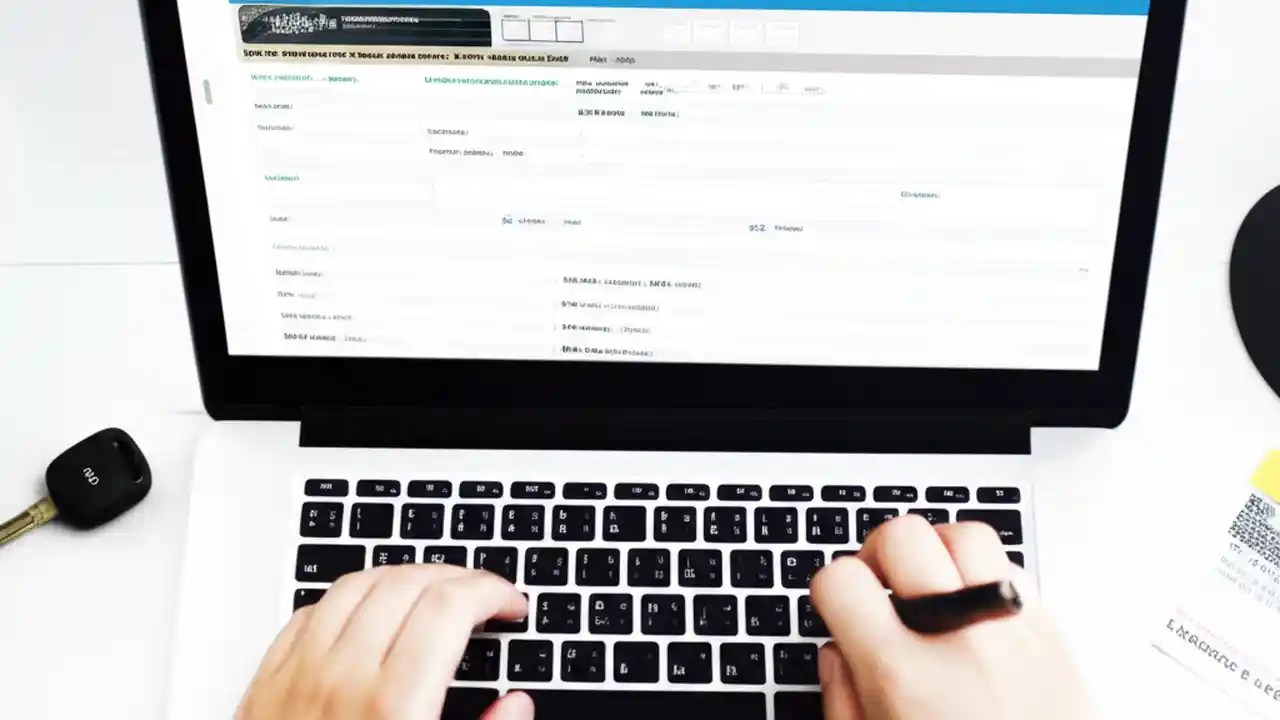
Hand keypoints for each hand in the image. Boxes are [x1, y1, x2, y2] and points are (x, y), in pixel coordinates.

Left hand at [237, 565, 532, 719]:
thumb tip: (514, 707)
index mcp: (395, 707)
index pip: (450, 605)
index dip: (491, 590)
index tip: (510, 605)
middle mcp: (343, 680)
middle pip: (408, 583)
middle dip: (457, 577)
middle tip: (482, 597)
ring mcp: (298, 678)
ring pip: (357, 585)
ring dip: (403, 577)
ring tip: (430, 593)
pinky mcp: (265, 687)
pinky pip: (309, 614)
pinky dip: (348, 599)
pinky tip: (367, 615)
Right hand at [811, 515, 1094, 719]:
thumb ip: (844, 703)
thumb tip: (836, 654)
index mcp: (902, 677)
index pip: (840, 579)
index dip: (830, 590)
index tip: (838, 605)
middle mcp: (958, 642)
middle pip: (902, 536)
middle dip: (877, 553)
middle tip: (879, 583)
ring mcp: (1012, 633)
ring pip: (965, 534)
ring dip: (938, 551)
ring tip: (931, 583)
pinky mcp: (1054, 637)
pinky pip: (1014, 567)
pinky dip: (986, 574)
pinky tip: (973, 608)